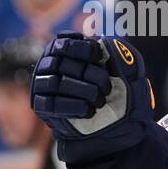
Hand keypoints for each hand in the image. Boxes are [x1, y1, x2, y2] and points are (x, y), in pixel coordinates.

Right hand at [31, 33, 155, 163]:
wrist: (114, 126)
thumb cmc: (119, 94)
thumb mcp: (126, 71)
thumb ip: (118, 54)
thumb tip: (106, 42)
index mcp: (66, 51)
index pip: (65, 42)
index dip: (84, 49)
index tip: (99, 58)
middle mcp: (49, 65)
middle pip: (63, 63)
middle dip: (92, 75)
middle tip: (108, 88)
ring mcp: (42, 85)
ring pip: (57, 83)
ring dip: (85, 92)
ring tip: (101, 101)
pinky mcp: (41, 105)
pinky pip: (52, 104)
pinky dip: (74, 106)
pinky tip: (90, 111)